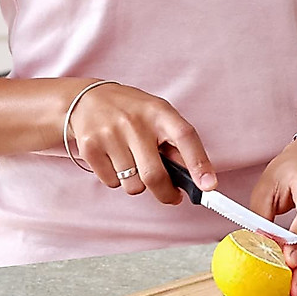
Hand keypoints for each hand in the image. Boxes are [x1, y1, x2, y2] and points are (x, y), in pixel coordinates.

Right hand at [65, 82, 216, 204]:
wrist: (87, 99)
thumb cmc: (132, 111)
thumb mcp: (158, 116)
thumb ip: (175, 144)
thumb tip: (195, 178)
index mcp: (159, 112)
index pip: (185, 136)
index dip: (199, 163)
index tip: (209, 186)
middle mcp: (135, 122)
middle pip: (154, 175)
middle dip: (166, 194)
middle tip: (171, 196)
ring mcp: (110, 134)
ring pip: (132, 185)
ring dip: (137, 184)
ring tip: (134, 165)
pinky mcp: (90, 147)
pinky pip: (111, 183)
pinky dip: (116, 181)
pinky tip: (115, 161)